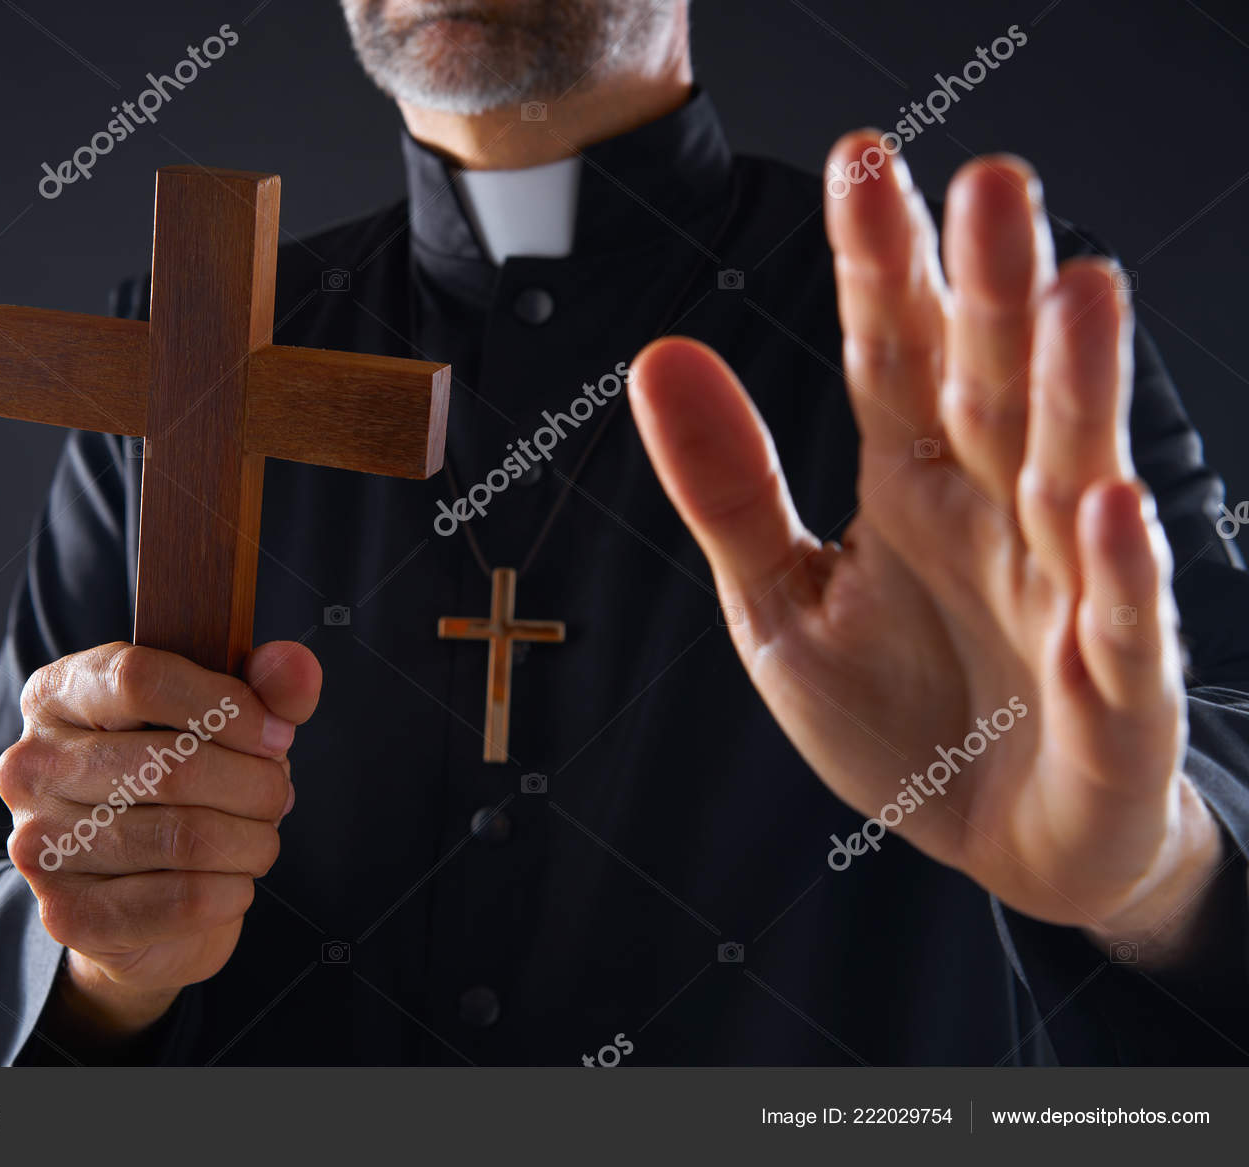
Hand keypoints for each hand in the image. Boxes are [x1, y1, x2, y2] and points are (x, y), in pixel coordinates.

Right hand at [0, 640, 321, 1037]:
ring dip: (251, 841)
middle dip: (254, 784)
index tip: (276, 734)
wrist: (139, 900)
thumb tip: (297, 667)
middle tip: (276, 795)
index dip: (225, 706)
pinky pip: (181, 899)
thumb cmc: (181, 786)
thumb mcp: (224, 722)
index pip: (138, 679)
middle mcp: (31, 766)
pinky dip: (231, 889)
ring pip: (185, 837)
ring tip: (260, 837)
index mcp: (58, 694)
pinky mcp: (67, 915)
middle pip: (172, 765)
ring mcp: (38, 844)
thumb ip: (265, 687)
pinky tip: (233, 881)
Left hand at [628, 131, 1223, 962]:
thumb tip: (656, 354)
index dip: (879, 265)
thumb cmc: (896, 709)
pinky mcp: (1109, 687)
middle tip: (992, 181)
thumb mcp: (780, 601)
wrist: (988, 839)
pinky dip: (1112, 571)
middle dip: (992, 291)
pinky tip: (1103, 504)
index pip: (892, 355)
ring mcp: (1062, 590)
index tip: (861, 162)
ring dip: (1073, 391)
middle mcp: (995, 512)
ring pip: (1069, 476)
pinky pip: (1115, 625)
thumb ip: (728, 487)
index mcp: (912, 482)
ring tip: (1075, 290)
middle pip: (992, 387)